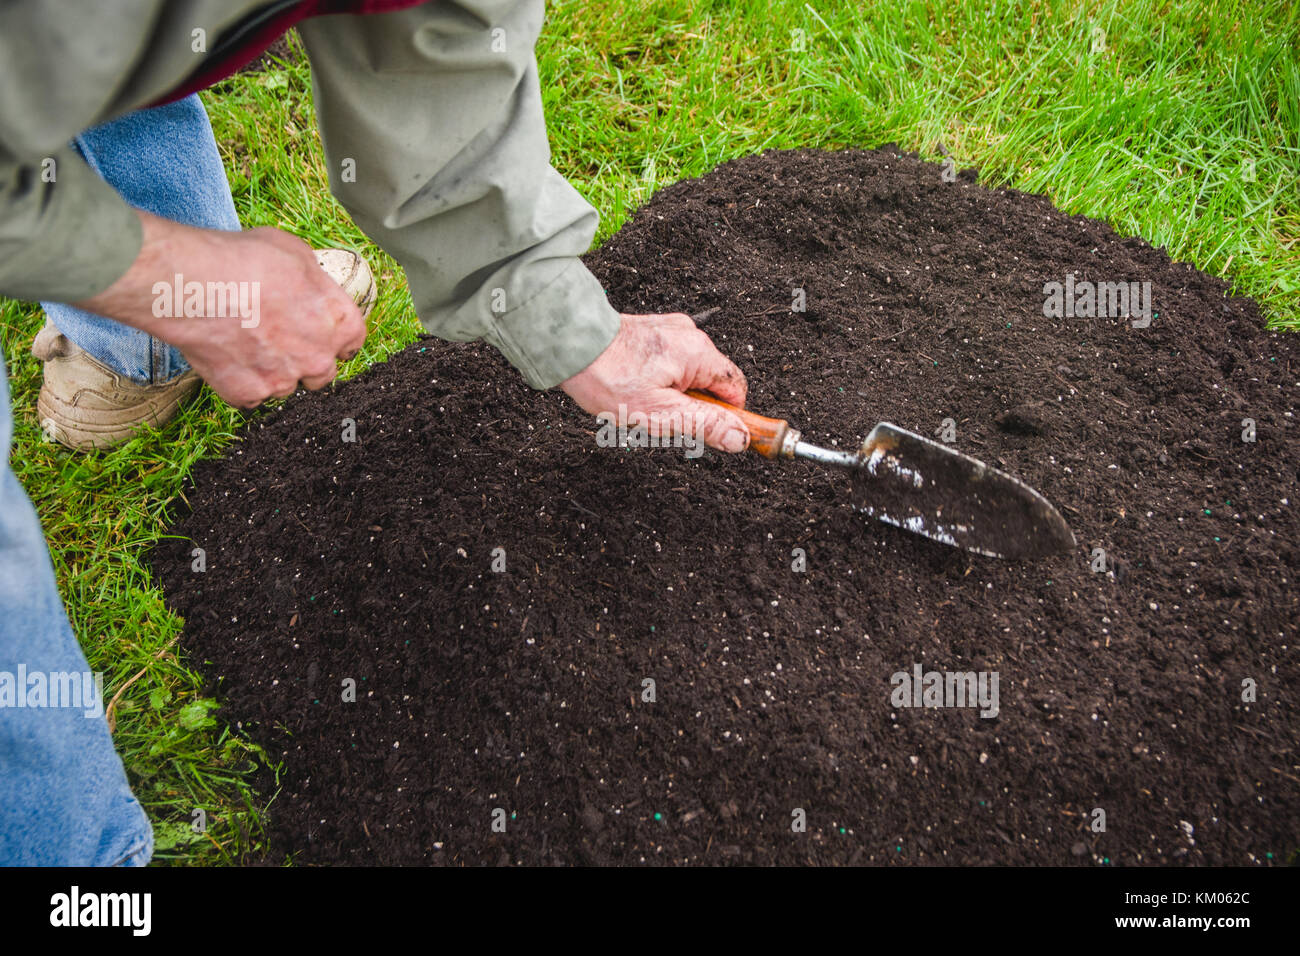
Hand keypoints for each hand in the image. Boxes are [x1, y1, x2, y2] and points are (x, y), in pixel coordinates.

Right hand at [73, 210, 366, 407]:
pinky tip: (226, 357)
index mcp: (338, 322)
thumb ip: (314, 281)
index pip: (353, 342)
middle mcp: (318, 357)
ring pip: (284, 386)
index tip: (323, 337)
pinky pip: (250, 395)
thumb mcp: (295, 253)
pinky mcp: (248, 394)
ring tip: (245, 343)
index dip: (337, 339)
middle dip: (305, 360)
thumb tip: (312, 287)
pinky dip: (240, 382)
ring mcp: (283, 380)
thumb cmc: (244, 260)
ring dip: (272, 371)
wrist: (196, 284)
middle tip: (278, 341)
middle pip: (322, 372)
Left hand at [560, 312, 749, 452]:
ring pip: (688, 375)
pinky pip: (669, 362)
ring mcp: (671, 330)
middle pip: (711, 383)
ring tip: (638, 401)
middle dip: (691, 406)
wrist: (570, 345)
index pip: (736, 389)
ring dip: (671, 395)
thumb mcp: (660, 413)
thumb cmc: (608, 378)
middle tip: (657, 417)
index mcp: (699, 354)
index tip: (707, 431)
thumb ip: (704, 425)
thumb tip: (741, 437)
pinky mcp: (653, 331)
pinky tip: (632, 386)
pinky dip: (658, 380)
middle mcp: (690, 335)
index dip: (726, 415)